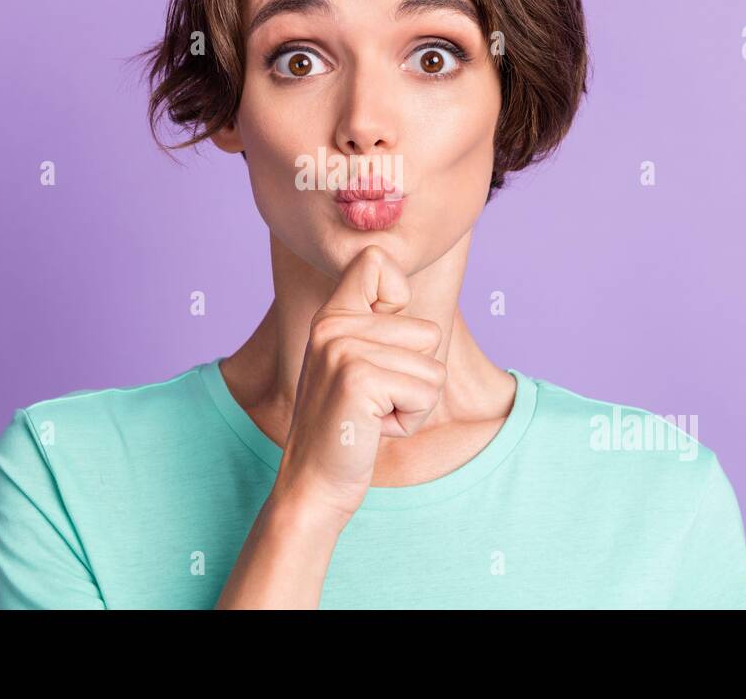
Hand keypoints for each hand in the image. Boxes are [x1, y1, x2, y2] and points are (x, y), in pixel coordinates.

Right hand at [270, 244, 446, 525]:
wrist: (313, 483)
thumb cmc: (347, 427)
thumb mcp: (355, 364)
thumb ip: (375, 325)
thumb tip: (402, 282)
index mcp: (331, 315)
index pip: (377, 261)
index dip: (399, 298)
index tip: (380, 345)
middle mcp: (332, 324)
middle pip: (428, 331)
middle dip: (415, 376)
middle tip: (373, 399)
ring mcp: (342, 349)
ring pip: (432, 368)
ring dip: (412, 402)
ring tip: (372, 413)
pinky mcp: (358, 378)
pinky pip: (425, 392)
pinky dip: (409, 420)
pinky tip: (372, 428)